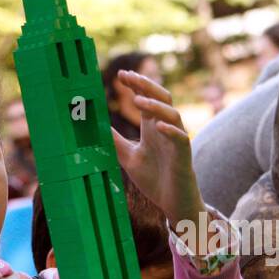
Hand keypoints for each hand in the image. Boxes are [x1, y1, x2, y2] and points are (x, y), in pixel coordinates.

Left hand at [111, 70, 205, 228]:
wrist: (173, 203)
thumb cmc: (154, 179)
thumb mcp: (129, 157)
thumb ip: (115, 141)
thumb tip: (95, 127)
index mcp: (152, 127)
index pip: (146, 98)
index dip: (136, 85)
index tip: (121, 75)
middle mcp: (166, 129)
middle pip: (161, 98)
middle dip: (146, 85)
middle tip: (129, 76)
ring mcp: (177, 141)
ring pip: (172, 114)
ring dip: (156, 106)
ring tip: (138, 100)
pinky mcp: (184, 156)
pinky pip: (181, 138)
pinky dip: (171, 131)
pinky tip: (158, 127)